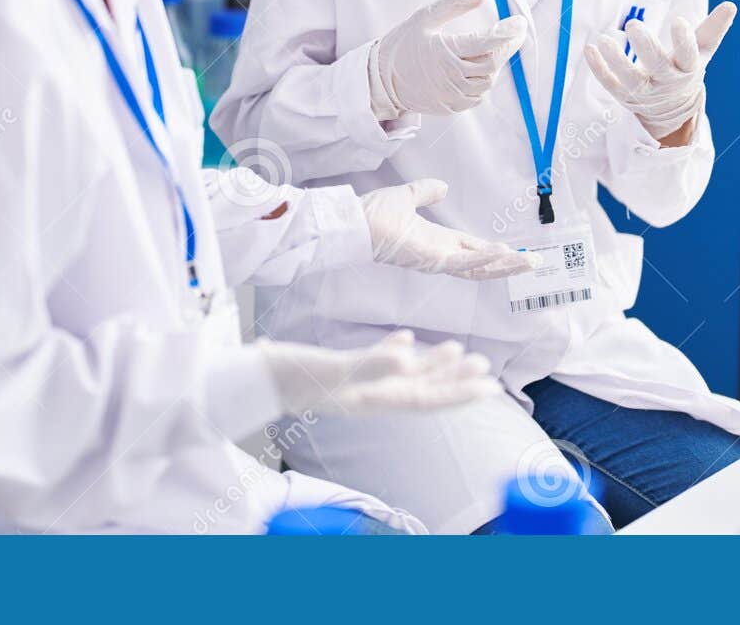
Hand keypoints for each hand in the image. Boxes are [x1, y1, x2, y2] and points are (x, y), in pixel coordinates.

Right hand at [260, 330, 498, 416]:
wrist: (250, 379)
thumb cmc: (288, 375)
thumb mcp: (331, 369)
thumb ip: (371, 364)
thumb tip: (411, 356)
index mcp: (372, 399)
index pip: (425, 399)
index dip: (458, 393)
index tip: (488, 388)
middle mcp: (369, 396)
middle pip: (422, 391)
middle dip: (456, 382)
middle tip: (487, 371)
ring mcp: (357, 385)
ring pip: (406, 378)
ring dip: (435, 367)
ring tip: (462, 353)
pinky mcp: (342, 371)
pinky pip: (380, 364)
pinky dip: (399, 353)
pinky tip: (407, 340)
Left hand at [362, 179, 537, 279]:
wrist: (354, 223)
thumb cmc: (374, 213)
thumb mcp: (407, 196)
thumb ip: (425, 192)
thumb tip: (444, 188)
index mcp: (437, 242)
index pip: (473, 249)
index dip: (495, 252)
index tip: (517, 252)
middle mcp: (440, 255)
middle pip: (482, 264)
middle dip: (509, 265)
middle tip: (534, 263)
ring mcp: (437, 261)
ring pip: (478, 269)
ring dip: (504, 266)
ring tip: (528, 262)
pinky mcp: (432, 260)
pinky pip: (464, 261)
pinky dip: (485, 258)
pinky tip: (504, 253)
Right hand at [369, 0, 525, 118]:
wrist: (381, 79)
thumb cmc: (403, 44)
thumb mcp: (424, 17)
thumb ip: (453, 4)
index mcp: (447, 53)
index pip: (488, 43)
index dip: (508, 33)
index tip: (519, 23)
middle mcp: (453, 77)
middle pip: (493, 63)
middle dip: (507, 47)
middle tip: (515, 33)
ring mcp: (452, 95)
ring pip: (487, 82)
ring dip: (494, 65)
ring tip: (494, 49)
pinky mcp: (451, 106)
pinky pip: (477, 96)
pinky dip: (482, 82)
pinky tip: (479, 69)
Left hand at [585, 2, 736, 141]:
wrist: (672, 109)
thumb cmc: (686, 68)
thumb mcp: (703, 51)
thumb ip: (714, 29)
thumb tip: (731, 5)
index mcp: (687, 69)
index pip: (689, 56)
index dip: (685, 41)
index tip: (679, 21)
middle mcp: (666, 82)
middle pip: (657, 67)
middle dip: (646, 47)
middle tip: (634, 25)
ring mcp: (644, 92)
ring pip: (629, 79)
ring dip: (615, 60)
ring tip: (603, 40)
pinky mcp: (624, 96)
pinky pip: (609, 84)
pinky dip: (598, 69)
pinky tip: (589, 49)